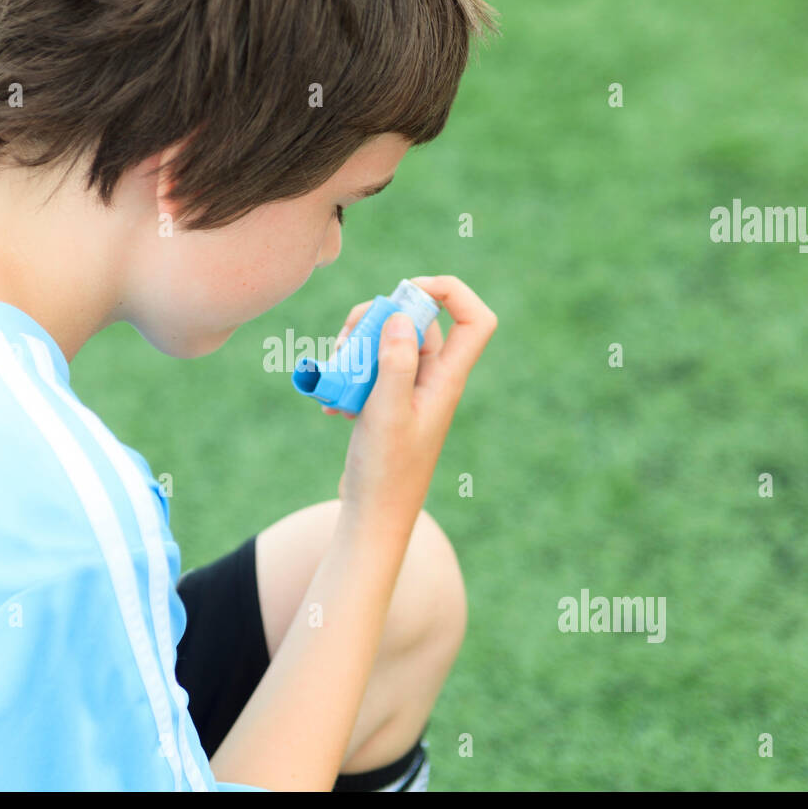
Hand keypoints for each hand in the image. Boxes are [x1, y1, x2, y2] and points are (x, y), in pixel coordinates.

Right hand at [333, 276, 497, 538]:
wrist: (373, 516)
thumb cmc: (386, 471)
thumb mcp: (386, 413)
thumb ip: (395, 363)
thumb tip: (402, 315)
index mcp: (447, 380)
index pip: (475, 320)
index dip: (451, 292)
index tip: (408, 291)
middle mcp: (434, 381)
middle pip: (418, 324)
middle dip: (379, 319)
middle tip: (347, 337)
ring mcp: (411, 393)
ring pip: (389, 345)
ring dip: (358, 348)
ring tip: (335, 371)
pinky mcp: (388, 404)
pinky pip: (371, 372)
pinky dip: (349, 377)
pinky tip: (332, 404)